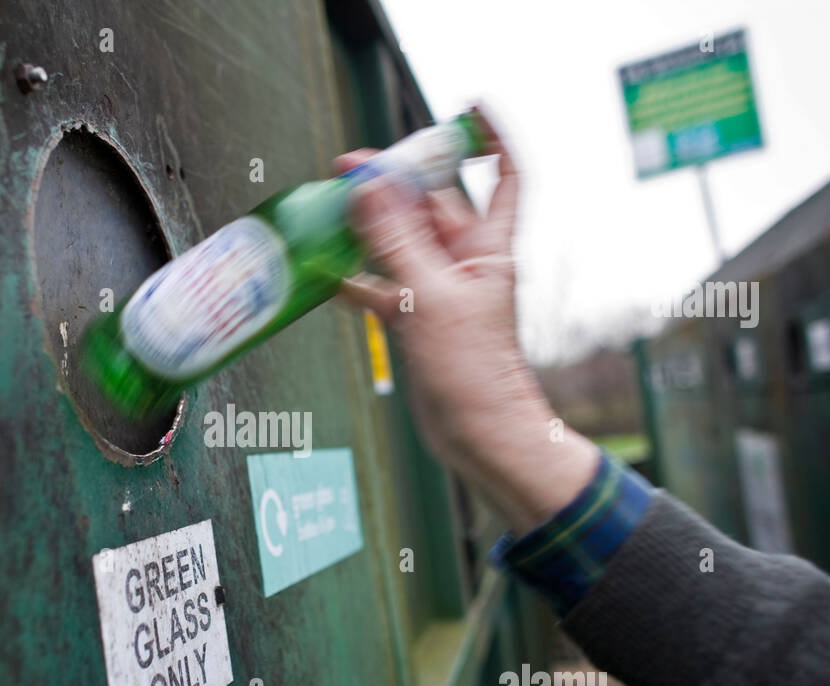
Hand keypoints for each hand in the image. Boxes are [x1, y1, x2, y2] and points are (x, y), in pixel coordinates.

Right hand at [335, 109, 598, 533]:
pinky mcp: (417, 320)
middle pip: (431, 205)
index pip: (502, 176)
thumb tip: (370, 187)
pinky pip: (383, 286)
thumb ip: (395, 240)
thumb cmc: (472, 369)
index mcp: (487, 247)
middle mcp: (466, 262)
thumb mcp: (429, 296)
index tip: (469, 108)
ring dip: (368, 228)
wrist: (478, 433)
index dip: (490, 139)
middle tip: (347, 170)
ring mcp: (439, 291)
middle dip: (394, 184)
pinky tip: (327, 273)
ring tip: (329, 211)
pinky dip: (357, 278)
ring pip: (400, 243)